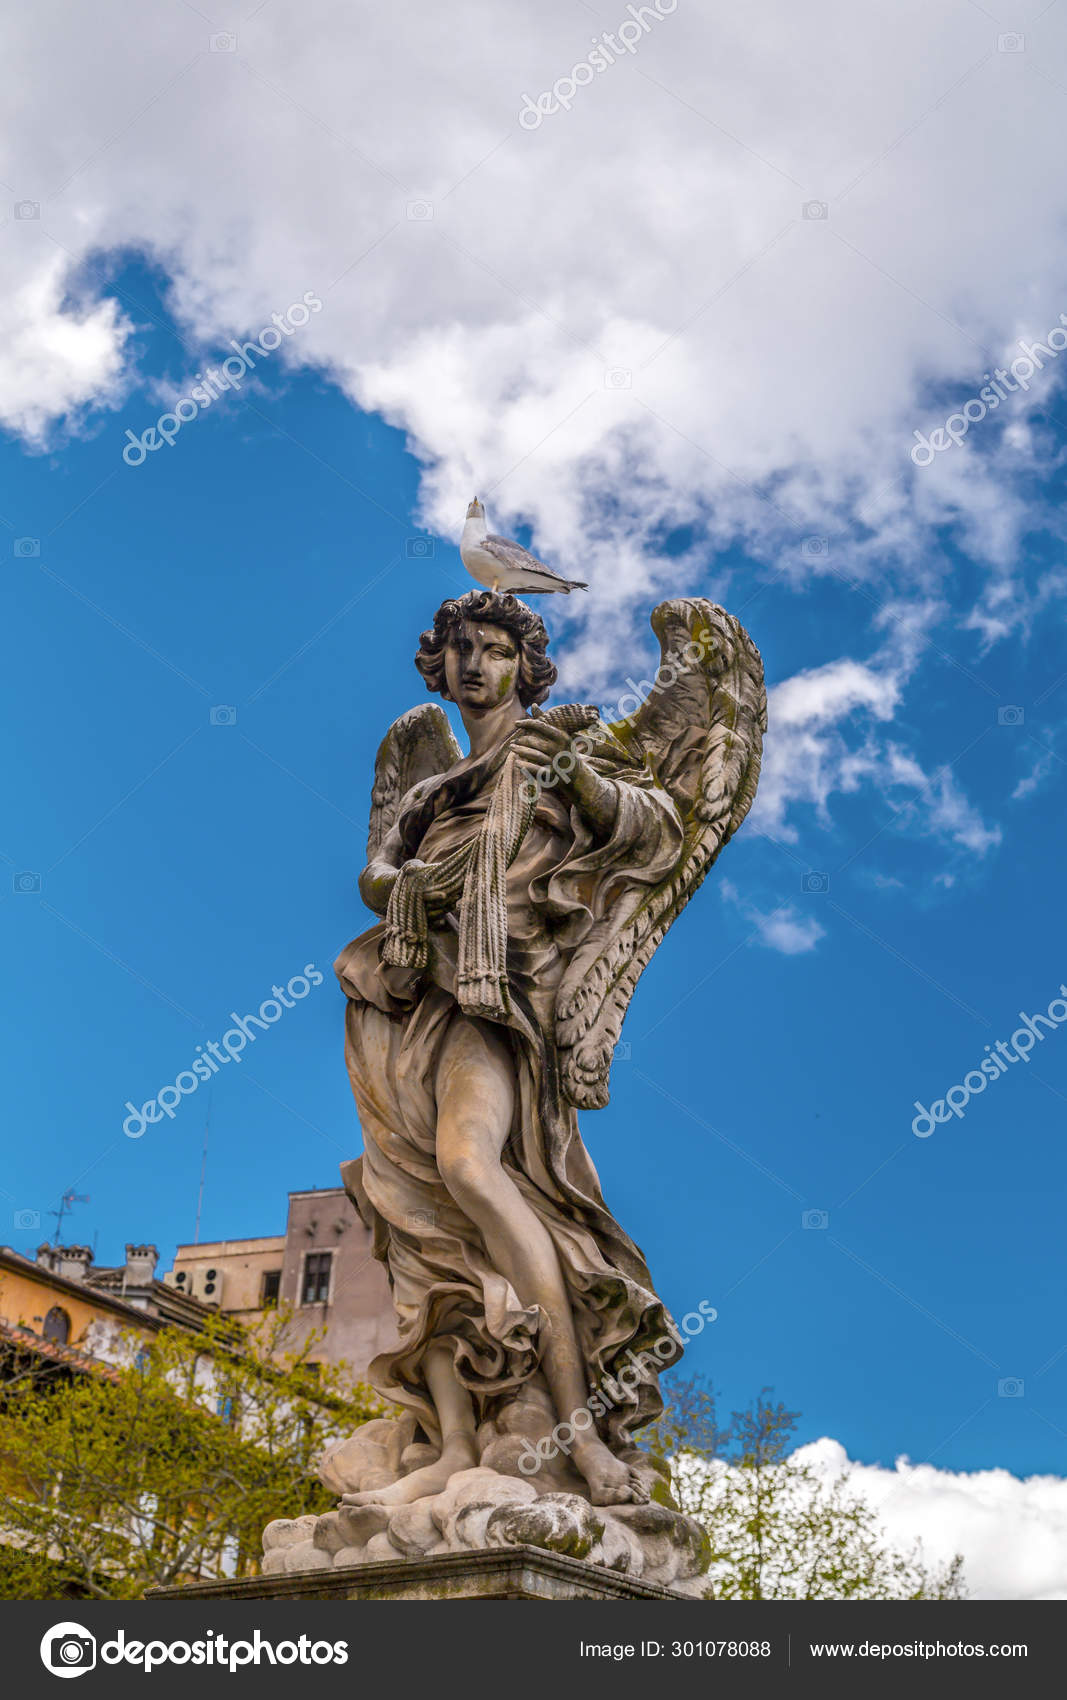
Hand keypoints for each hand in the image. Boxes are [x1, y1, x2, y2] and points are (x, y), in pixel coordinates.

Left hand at [509, 717, 616, 835]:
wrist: (576, 775)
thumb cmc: (563, 750)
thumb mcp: (558, 735)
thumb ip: (544, 721)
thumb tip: (533, 705)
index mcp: (562, 737)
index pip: (542, 726)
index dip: (527, 723)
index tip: (516, 723)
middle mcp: (560, 749)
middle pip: (534, 741)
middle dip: (521, 741)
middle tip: (513, 742)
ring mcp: (557, 763)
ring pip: (533, 755)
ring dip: (520, 751)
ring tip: (513, 749)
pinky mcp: (553, 775)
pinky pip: (535, 770)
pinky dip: (525, 766)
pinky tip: (517, 763)